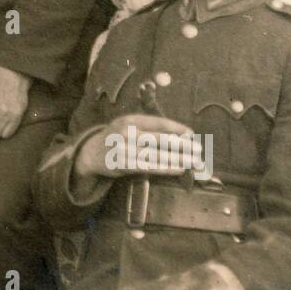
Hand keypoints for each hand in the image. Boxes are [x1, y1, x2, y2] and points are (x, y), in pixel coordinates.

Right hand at [76, 114, 200, 179]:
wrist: (92, 152)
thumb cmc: (118, 137)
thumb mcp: (129, 125)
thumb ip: (150, 129)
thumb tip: (180, 135)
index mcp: (130, 120)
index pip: (158, 123)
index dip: (176, 128)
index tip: (191, 133)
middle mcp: (126, 133)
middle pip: (159, 139)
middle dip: (181, 145)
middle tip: (198, 149)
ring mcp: (124, 150)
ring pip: (156, 155)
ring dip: (177, 159)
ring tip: (193, 161)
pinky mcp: (123, 165)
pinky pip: (149, 167)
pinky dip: (166, 168)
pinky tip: (179, 169)